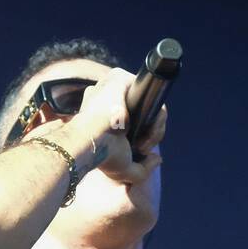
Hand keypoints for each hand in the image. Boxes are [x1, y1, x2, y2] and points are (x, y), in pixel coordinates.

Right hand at [51, 67, 165, 185]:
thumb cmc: (101, 156)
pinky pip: (151, 96)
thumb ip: (142, 169)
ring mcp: (116, 86)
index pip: (137, 117)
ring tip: (141, 144)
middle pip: (146, 111)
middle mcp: (111, 97)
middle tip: (142, 149)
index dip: (145, 134)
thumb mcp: (122, 170)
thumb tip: (158, 158)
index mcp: (107, 113)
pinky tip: (146, 131)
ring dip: (154, 128)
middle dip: (151, 133)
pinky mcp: (121, 79)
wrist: (90, 143)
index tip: (140, 149)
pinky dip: (156, 116)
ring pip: (151, 104)